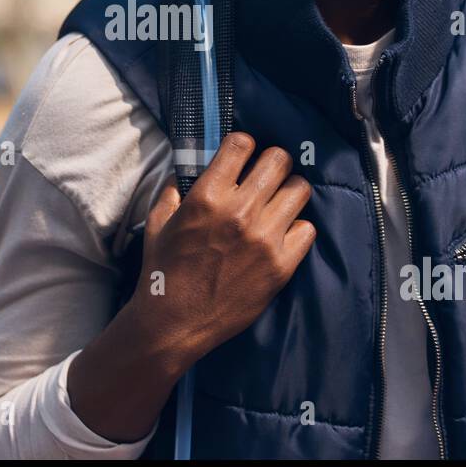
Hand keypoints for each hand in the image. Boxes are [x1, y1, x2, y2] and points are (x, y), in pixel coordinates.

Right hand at [127, 132, 315, 368]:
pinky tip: (281, 234)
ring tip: (278, 203)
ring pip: (299, 189)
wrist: (175, 322)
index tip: (243, 156)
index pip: (242, 143)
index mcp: (207, 196)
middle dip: (273, 163)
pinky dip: (296, 228)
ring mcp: (264, 238)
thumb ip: (174, 189)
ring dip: (288, 192)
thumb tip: (189, 168)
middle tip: (267, 176)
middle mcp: (239, 212)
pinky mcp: (281, 265)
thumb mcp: (158, 222)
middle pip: (279, 160)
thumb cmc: (163, 272)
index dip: (244, 145)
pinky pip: (307, 228)